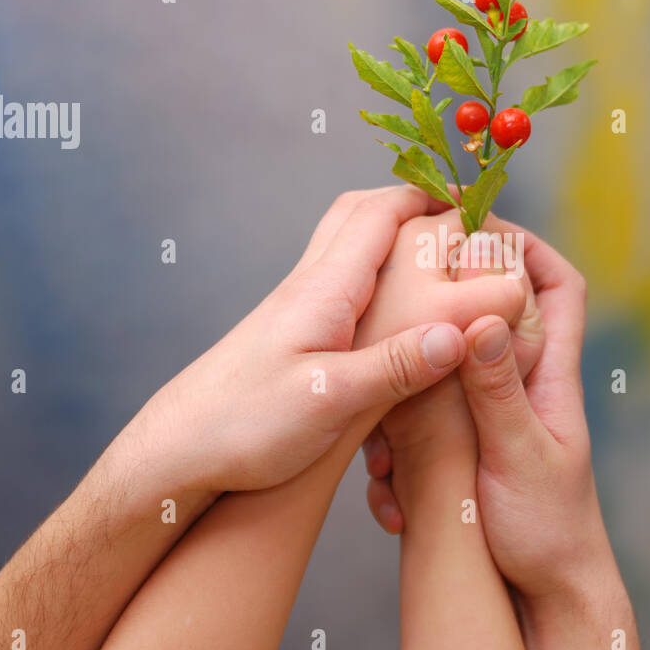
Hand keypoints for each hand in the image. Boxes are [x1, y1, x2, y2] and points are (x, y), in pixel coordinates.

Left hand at [112, 186, 527, 495]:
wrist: (176, 451)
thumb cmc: (243, 426)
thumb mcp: (328, 402)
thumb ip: (395, 367)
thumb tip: (460, 334)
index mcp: (323, 291)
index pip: (378, 214)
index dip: (428, 197)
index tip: (473, 202)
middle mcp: (307, 288)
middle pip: (357, 214)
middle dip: (410, 202)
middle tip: (456, 216)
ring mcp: (295, 310)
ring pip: (346, 246)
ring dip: (390, 236)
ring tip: (435, 257)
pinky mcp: (289, 336)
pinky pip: (340, 284)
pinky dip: (375, 276)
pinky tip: (392, 312)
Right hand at [365, 223, 642, 649]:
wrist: (548, 599)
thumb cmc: (548, 531)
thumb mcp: (520, 456)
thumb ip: (499, 391)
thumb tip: (487, 317)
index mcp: (551, 379)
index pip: (561, 289)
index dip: (530, 248)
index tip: (480, 227)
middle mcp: (523, 390)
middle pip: (495, 314)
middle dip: (452, 295)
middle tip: (404, 281)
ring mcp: (492, 421)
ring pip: (449, 369)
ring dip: (414, 376)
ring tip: (379, 386)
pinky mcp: (464, 453)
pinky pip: (427, 423)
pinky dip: (401, 437)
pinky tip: (384, 479)